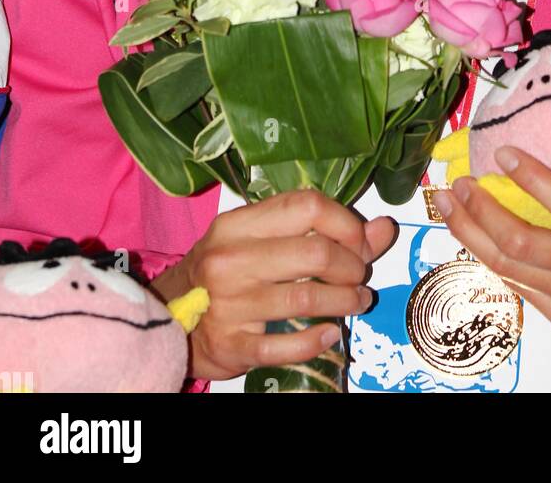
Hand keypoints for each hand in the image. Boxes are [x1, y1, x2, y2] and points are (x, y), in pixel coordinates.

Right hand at [151, 190, 396, 380]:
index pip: (307, 206)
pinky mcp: (231, 344)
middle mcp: (231, 259)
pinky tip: (330, 334)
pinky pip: (286, 346)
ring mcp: (229, 304)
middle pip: (315, 253)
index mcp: (238, 224)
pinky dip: (317, 341)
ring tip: (356, 302)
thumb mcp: (261, 240)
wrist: (166, 317)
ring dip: (345, 303)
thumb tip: (383, 229)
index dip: (346, 224)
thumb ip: (322, 232)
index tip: (360, 242)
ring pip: (307, 299)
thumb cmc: (222, 272)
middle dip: (352, 267)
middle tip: (360, 277)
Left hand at [431, 115, 550, 350]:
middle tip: (461, 181)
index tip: (503, 153)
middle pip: (525, 243)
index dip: (533, 180)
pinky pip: (519, 289)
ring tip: (448, 203)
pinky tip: (470, 235)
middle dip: (484, 210)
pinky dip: (490, 261)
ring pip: (512, 269)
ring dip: (473, 234)